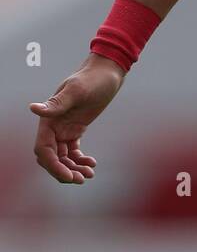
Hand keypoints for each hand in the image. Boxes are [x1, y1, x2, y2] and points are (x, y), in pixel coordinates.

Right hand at [29, 54, 126, 183]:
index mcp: (49, 119)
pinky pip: (73, 151)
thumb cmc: (92, 79)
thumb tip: (33, 108)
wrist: (107, 72)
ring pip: (63, 157)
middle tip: (82, 179)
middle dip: (64, 171)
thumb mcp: (77, 91)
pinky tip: (92, 164)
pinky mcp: (76, 129)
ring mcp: (64, 129)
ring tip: (90, 174)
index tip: (68, 176)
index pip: (44, 150)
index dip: (53, 166)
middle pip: (52, 158)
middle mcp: (53, 126)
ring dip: (73, 168)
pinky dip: (80, 160)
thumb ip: (56, 103)